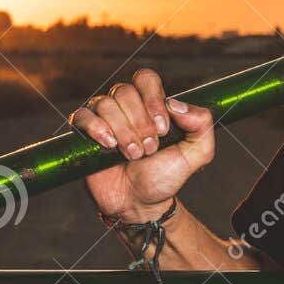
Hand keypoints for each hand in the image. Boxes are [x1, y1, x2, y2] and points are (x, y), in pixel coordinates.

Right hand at [69, 68, 214, 222]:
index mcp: (150, 103)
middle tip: (148, 149)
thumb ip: (201, 124)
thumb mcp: (196, 153)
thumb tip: (176, 104)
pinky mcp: (83, 134)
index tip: (162, 130)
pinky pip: (82, 116)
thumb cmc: (165, 176)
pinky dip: (96, 128)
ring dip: (123, 132)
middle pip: (124, 92)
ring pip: (105, 104)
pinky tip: (109, 145)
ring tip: (133, 155)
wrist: (140, 204)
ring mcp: (103, 118)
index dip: (153, 100)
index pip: (145, 79)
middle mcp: (125, 106)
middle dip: (139, 123)